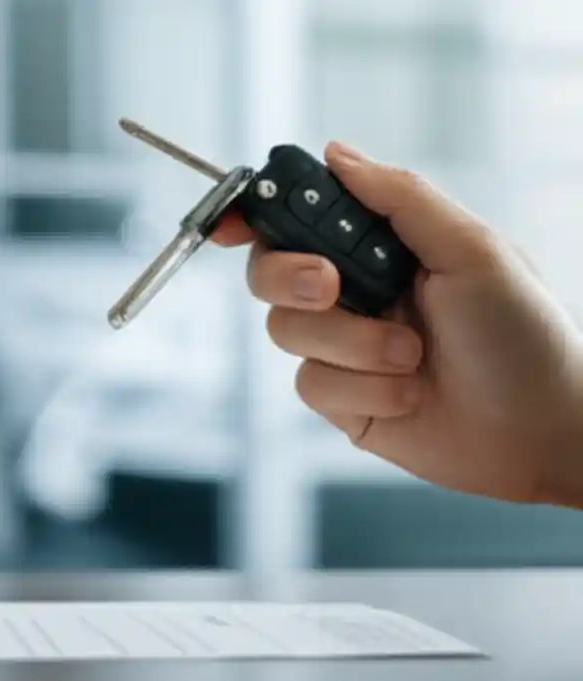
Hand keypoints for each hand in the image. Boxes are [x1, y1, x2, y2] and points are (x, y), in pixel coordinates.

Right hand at [214, 142, 582, 505]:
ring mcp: (345, 348)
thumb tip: (337, 152)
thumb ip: (401, 198)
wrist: (543, 430)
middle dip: (290, 277)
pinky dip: (363, 388)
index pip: (301, 217)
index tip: (234, 222)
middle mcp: (356, 292)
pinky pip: (311, 385)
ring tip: (413, 357)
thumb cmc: (526, 335)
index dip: (256, 214)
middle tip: (332, 287)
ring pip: (287, 332)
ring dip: (353, 345)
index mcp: (384, 246)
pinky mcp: (342, 400)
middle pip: (270, 271)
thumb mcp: (472, 249)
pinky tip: (411, 394)